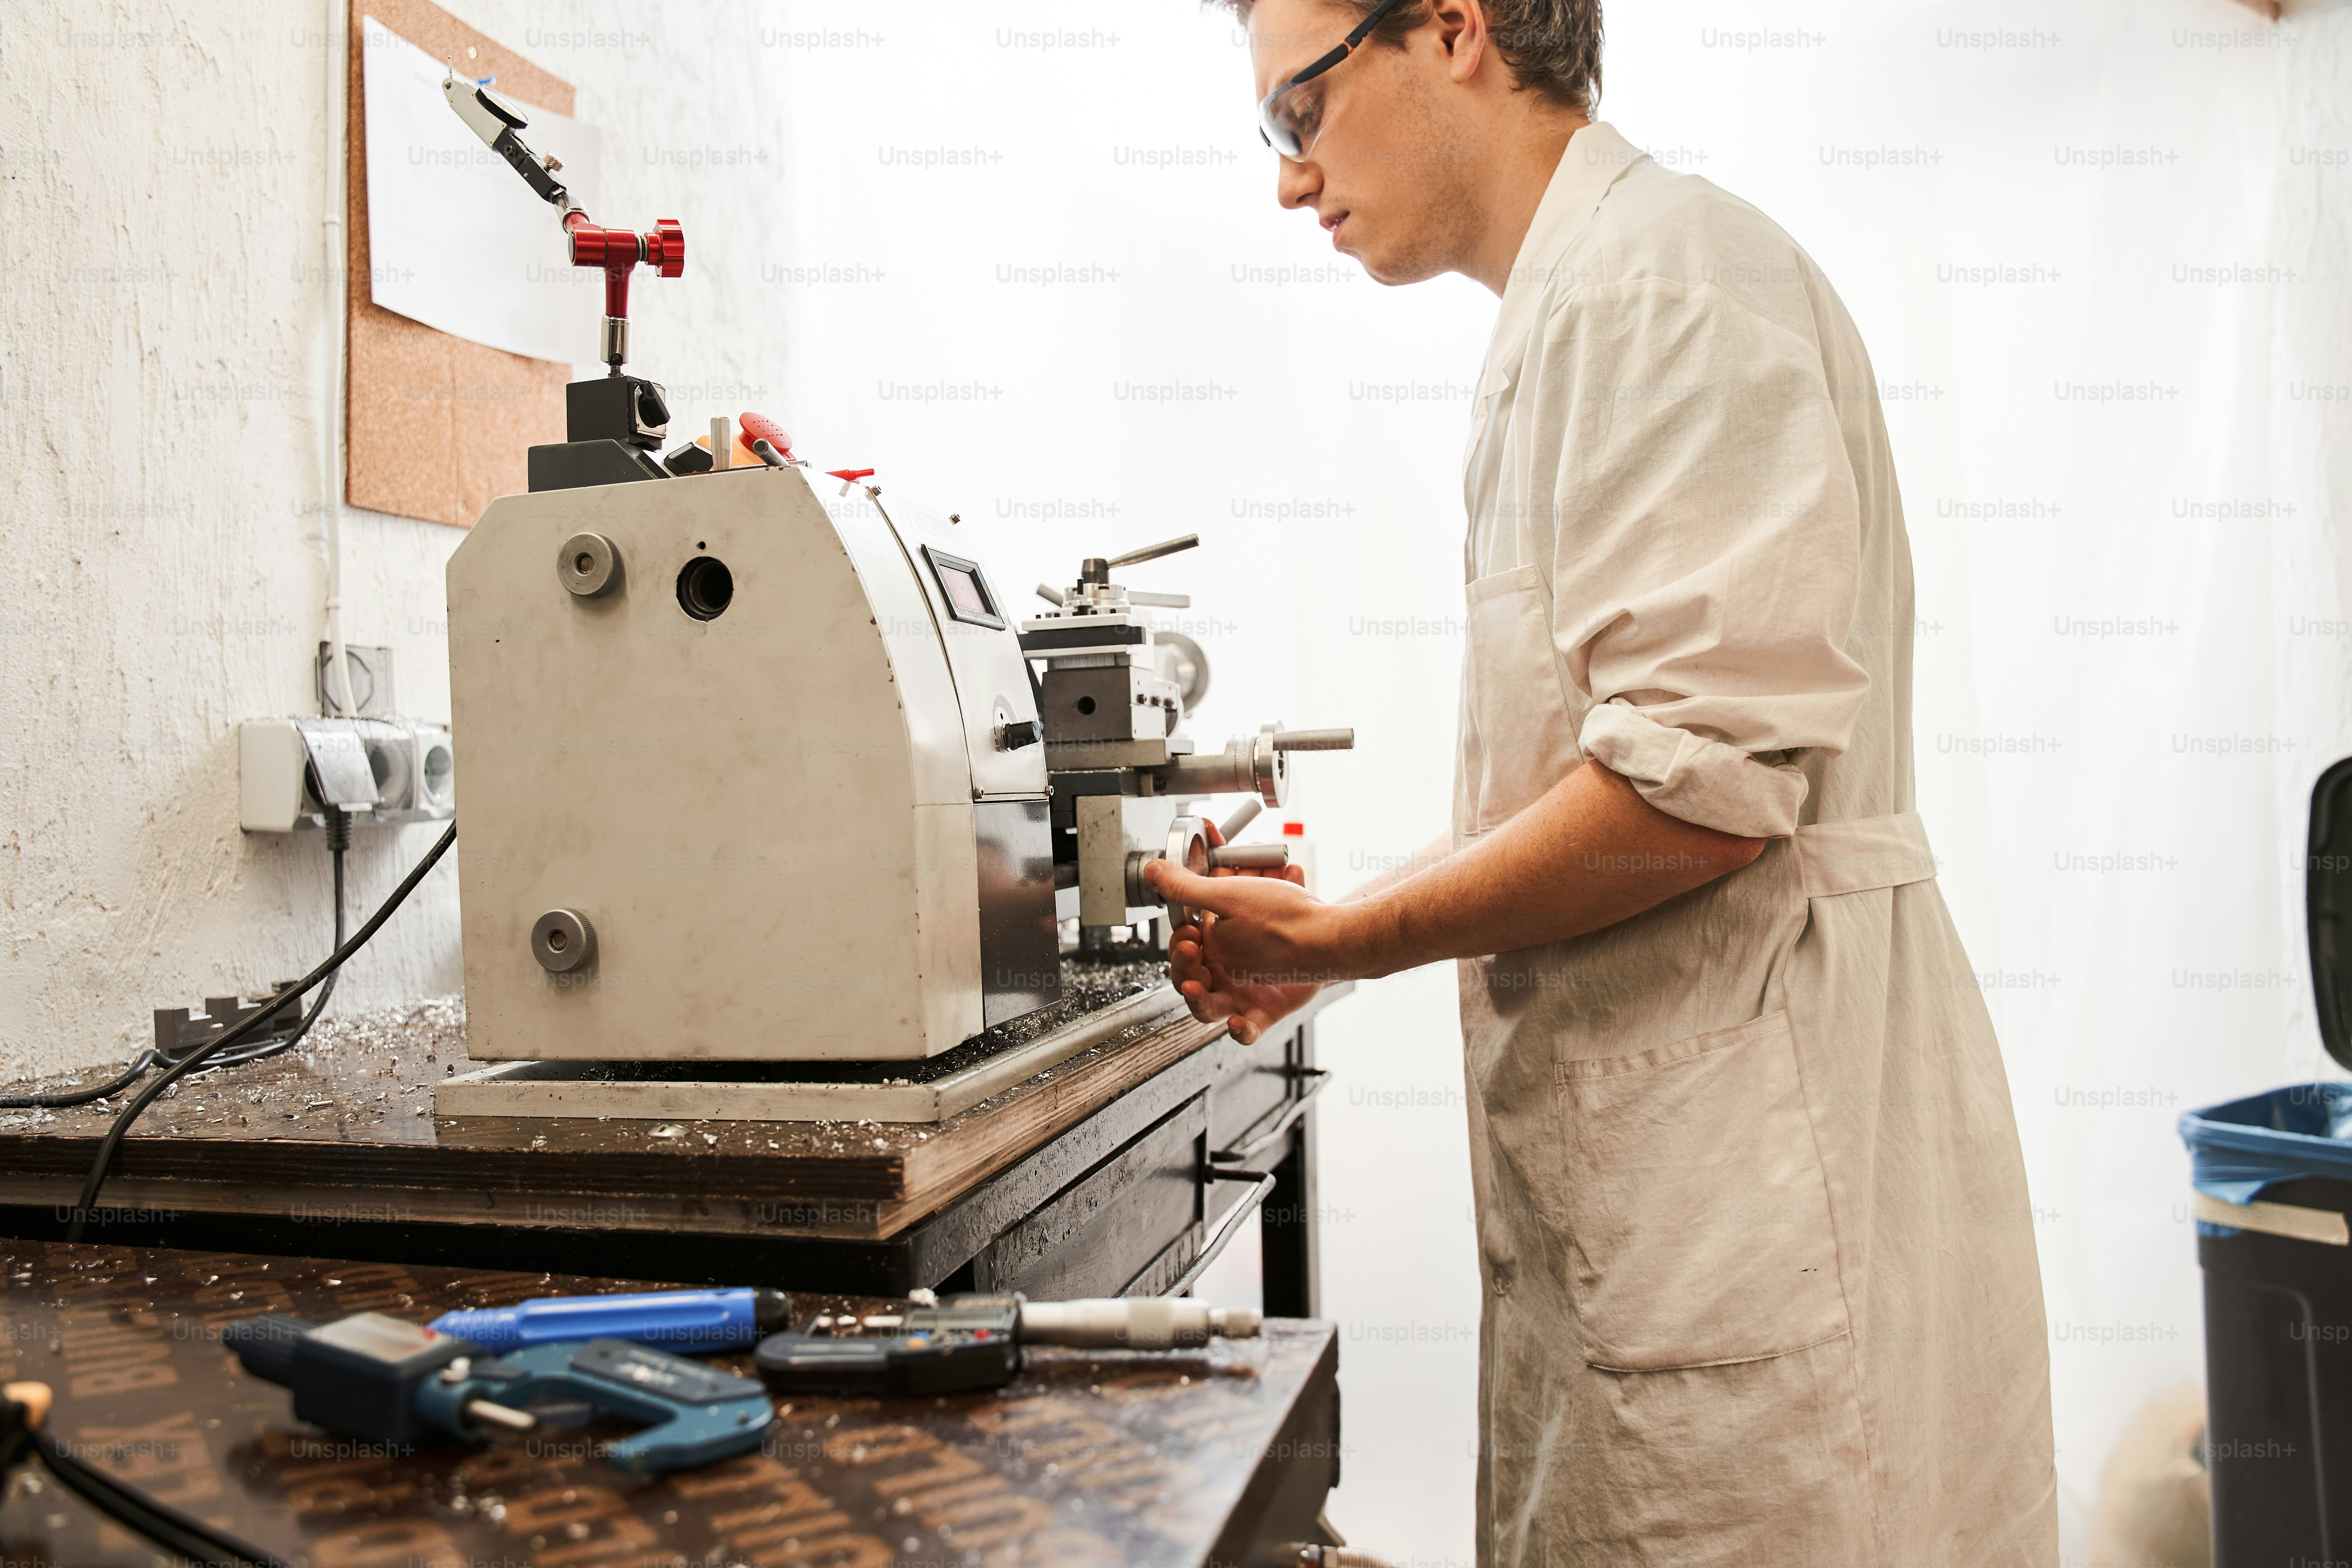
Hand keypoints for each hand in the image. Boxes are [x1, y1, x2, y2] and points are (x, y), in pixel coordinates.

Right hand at [1145, 840, 1359, 1044]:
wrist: (1325, 932)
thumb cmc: (1283, 913)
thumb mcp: (1231, 895)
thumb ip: (1190, 887)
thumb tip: (1155, 870)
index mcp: (1211, 944)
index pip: (1181, 949)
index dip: (1179, 943)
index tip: (1186, 932)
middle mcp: (1222, 971)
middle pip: (1188, 979)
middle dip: (1183, 967)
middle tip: (1190, 951)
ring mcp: (1240, 994)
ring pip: (1207, 1007)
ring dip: (1197, 999)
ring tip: (1196, 987)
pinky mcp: (1263, 1012)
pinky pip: (1247, 1029)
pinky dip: (1240, 1029)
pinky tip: (1237, 1023)